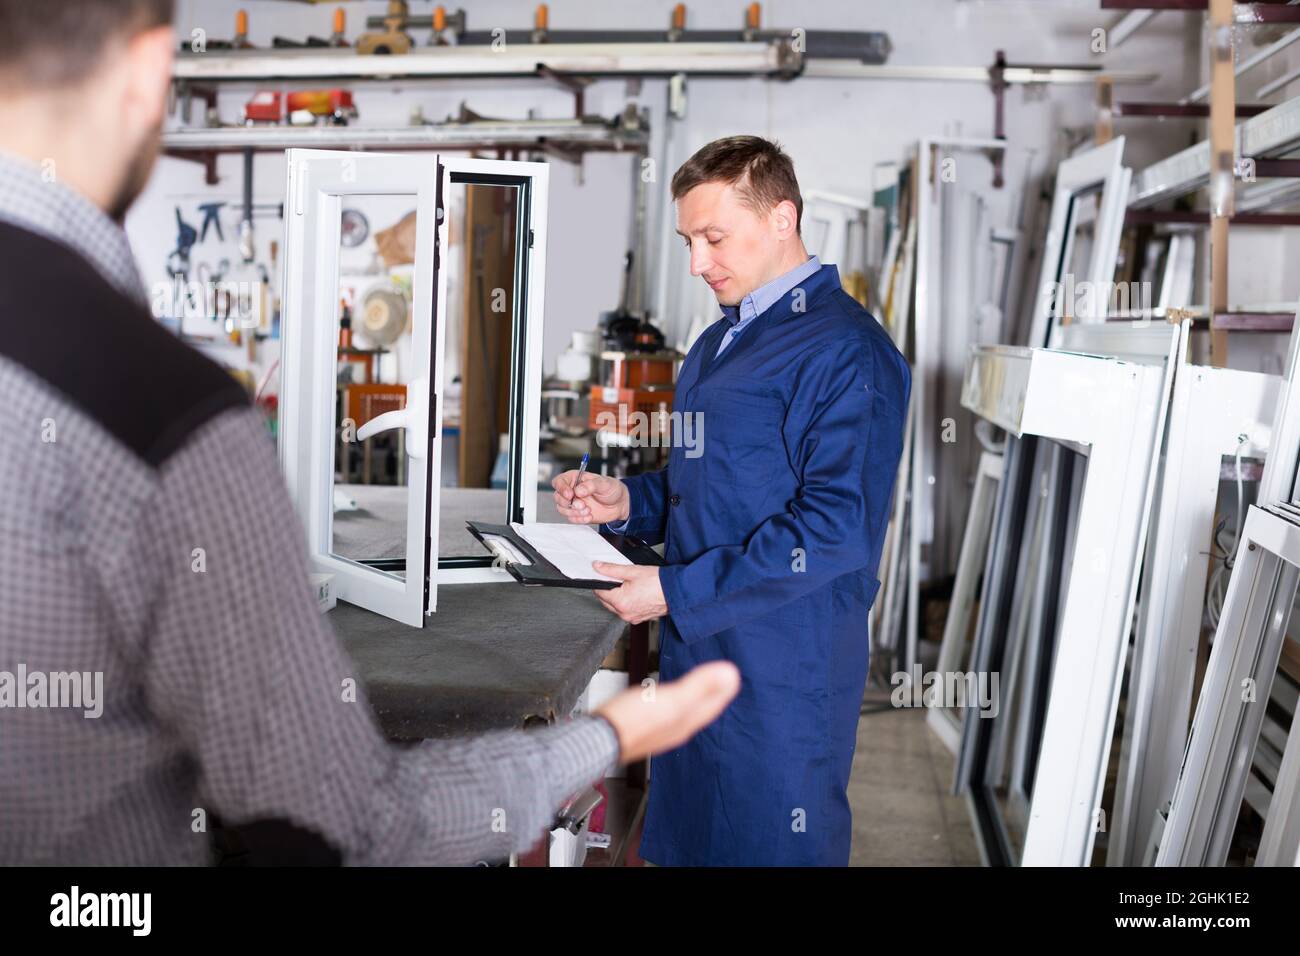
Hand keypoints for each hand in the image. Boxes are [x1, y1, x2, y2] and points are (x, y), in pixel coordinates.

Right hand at [552, 469, 628, 524]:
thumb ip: (591, 485)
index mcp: (575, 478)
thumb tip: (578, 490)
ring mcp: (573, 503)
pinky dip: (579, 519)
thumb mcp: (604, 483)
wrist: (619, 504)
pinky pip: (571, 518)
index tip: (570, 494)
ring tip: (588, 510)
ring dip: (574, 512)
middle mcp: (572, 490)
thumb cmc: (611, 489)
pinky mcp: (577, 514)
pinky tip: (589, 516)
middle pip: (558, 497)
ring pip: (562, 509)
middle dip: (568, 503)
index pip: (559, 481)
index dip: (561, 488)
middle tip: (582, 505)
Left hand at [592, 563, 666, 623]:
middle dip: (608, 589)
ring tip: (629, 586)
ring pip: (615, 607)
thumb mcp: (632, 571)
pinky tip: (635, 594)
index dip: (600, 582)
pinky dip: (627, 603)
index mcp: (620, 602)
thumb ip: (612, 569)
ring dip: (617, 597)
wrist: (676, 591)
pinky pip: (626, 611)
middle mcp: (625, 613)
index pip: (599, 592)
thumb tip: (598, 567)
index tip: (603, 576)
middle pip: (606, 601)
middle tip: (618, 579)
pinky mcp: (639, 619)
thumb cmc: (658, 582)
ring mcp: (632, 618)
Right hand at [594, 660, 739, 762]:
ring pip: (682, 713)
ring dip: (692, 699)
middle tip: (720, 682)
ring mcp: (657, 730)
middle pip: (699, 710)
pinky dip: (671, 703)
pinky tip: (664, 701)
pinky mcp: (641, 727)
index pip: (711, 705)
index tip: (732, 675)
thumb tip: (731, 674)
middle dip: (710, 695)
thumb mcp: (671, 700)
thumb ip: (700, 687)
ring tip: (697, 690)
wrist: (597, 740)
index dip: (722, 689)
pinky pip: (664, 713)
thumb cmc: (631, 722)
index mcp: (686, 721)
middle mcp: (675, 729)